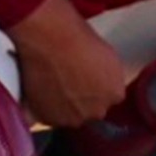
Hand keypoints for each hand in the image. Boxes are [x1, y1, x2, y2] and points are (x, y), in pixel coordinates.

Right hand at [8, 0, 128, 127]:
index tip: (87, 79)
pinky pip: (47, 117)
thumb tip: (102, 81)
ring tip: (52, 83)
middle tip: (68, 80)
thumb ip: (109, 76)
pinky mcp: (47, 119)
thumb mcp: (107, 54)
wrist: (49, 37)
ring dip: (62, 105)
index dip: (97, 88)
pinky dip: (43, 107)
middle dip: (82, 99)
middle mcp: (96, 111)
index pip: (109, 98)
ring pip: (69, 116)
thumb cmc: (77, 36)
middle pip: (91, 110)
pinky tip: (41, 90)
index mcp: (115, 94)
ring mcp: (71, 118)